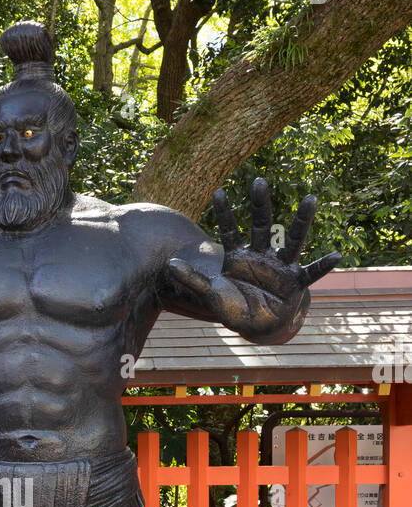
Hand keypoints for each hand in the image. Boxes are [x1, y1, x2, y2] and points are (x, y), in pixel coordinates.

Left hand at [167, 177, 340, 342]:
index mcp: (240, 257)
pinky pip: (311, 273)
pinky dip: (323, 265)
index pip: (231, 230)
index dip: (226, 212)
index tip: (219, 190)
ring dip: (300, 222)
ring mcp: (280, 268)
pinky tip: (337, 255)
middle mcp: (262, 256)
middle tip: (259, 181)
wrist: (257, 326)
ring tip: (310, 199)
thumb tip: (170, 263)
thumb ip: (192, 279)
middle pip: (262, 225)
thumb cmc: (235, 307)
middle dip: (261, 205)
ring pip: (292, 241)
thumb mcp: (211, 295)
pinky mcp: (295, 283)